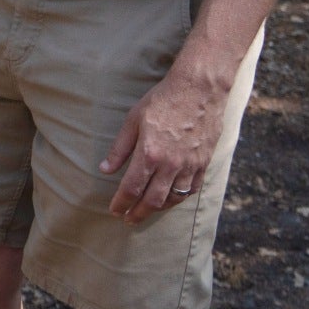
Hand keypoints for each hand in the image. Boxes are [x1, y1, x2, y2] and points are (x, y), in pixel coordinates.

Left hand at [102, 54, 232, 222]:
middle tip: (128, 219)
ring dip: (158, 209)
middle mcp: (170, 164)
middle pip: (152, 200)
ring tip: (147, 210)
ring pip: (173, 199)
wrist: (199, 89)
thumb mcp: (133, 120)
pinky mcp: (203, 163)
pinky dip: (179, 198)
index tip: (114, 211)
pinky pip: (191, 189)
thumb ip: (119, 149)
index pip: (131, 188)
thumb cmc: (162, 101)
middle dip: (138, 213)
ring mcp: (189, 165)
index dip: (121, 203)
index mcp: (149, 153)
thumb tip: (104, 170)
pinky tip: (170, 199)